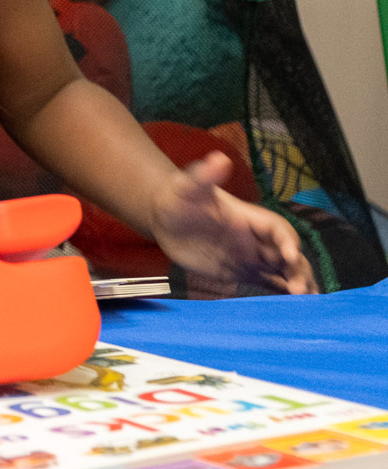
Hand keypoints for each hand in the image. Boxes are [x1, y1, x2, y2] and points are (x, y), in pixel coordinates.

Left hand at [148, 153, 315, 294]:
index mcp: (250, 218)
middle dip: (297, 270)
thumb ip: (204, 175)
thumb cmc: (178, 198)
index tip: (290, 254)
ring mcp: (251, 257)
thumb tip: (219, 158)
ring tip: (304, 302)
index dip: (287, 240)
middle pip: (287, 255)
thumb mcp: (187, 187)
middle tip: (299, 289)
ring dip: (295, 284)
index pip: (277, 229)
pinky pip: (266, 284)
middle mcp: (256, 239)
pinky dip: (281, 295)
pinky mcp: (241, 273)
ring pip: (283, 272)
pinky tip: (293, 310)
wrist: (164, 218)